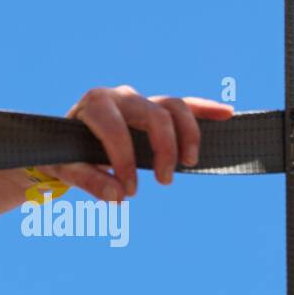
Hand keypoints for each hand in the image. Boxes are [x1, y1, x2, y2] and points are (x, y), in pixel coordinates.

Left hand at [28, 86, 234, 202]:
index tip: (130, 191)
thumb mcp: (66, 169)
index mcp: (94, 106)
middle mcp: (119, 97)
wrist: (66, 138)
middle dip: (163, 148)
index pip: (115, 131)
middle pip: (152, 115)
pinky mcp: (155, 108)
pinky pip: (184, 105)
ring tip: (188, 163)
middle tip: (164, 181)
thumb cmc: (65, 153)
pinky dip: (205, 109)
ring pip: (173, 107)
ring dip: (188, 134)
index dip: (124, 161)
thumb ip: (89, 181)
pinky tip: (227, 114)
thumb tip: (118, 197)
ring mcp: (140, 100)